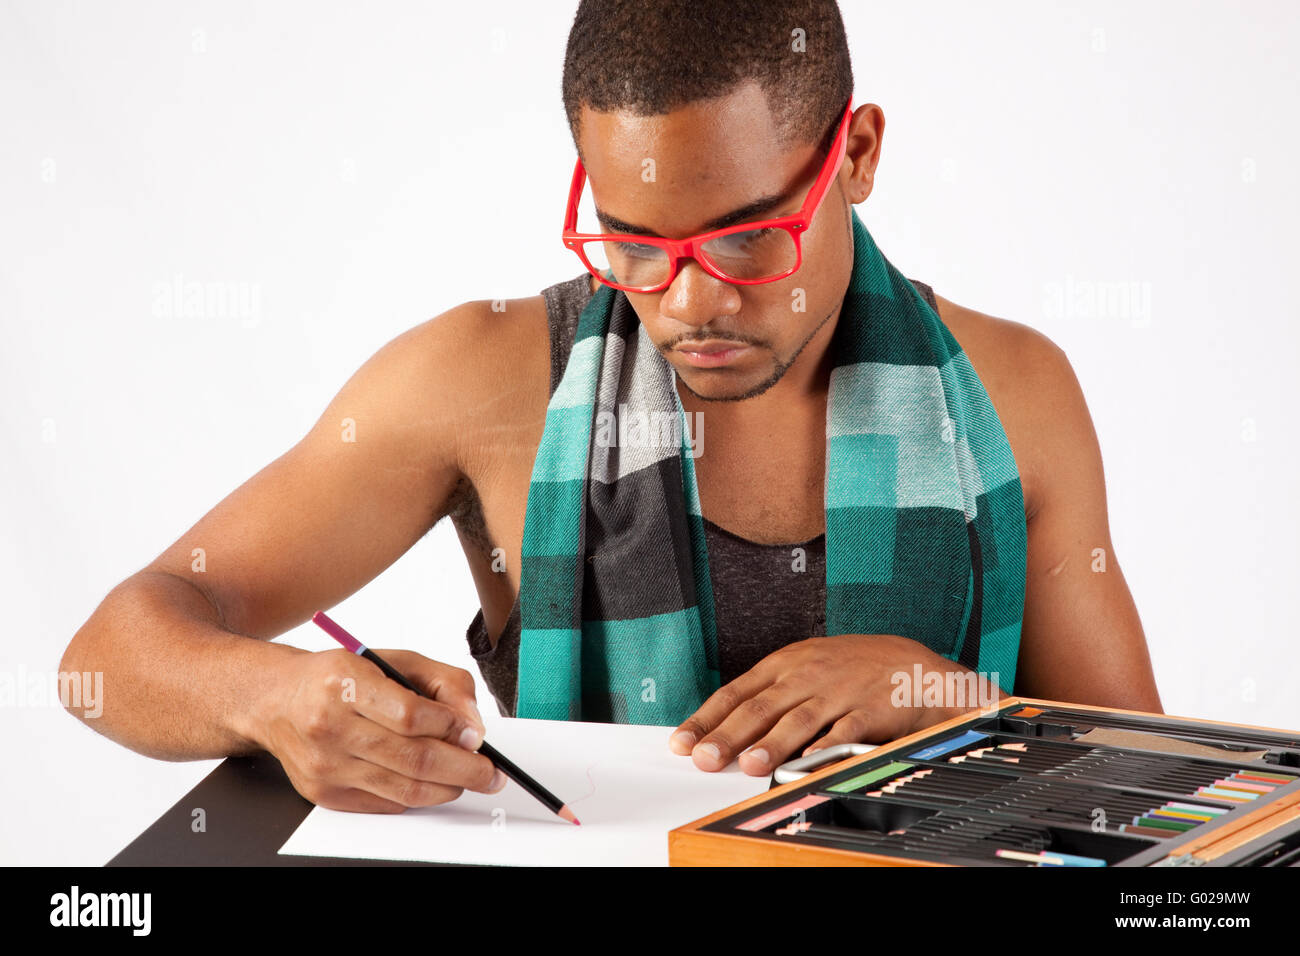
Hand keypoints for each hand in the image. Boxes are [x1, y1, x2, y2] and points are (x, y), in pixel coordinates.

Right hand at [255, 648, 507, 811]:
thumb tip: (472, 726)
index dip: (451, 727)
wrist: (277, 700)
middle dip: (464, 769)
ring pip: (404, 788)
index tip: (475, 734)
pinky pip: (386, 803)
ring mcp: (325, 765)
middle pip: (413, 759)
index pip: (411, 715)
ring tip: (467, 779)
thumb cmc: (340, 677)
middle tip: (490, 772)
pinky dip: (417, 795)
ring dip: (447, 788)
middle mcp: (329, 725)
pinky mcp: (324, 793)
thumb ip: (443, 684)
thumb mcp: (395, 660)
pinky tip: (429, 782)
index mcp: (344, 682)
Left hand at [668, 634, 1007, 774]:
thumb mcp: (806, 667)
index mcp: (786, 663)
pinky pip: (845, 731)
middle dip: (728, 735)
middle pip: (761, 706)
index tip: (683, 742)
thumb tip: (726, 728)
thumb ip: (770, 694)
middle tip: (705, 759)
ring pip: (799, 718)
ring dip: (772, 743)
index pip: (736, 691)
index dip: (707, 718)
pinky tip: (808, 763)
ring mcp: (839, 691)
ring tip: (749, 765)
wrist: (912, 666)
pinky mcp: (870, 709)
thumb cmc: (852, 669)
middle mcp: (808, 675)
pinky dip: (826, 747)